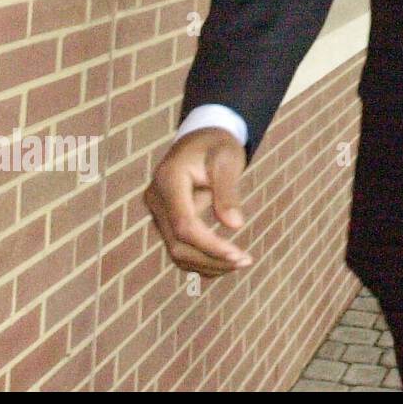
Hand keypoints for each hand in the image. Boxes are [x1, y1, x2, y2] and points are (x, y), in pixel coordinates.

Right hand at [145, 129, 253, 276]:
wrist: (201, 139)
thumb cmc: (217, 146)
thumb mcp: (227, 160)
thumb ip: (228, 192)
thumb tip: (235, 226)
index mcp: (168, 180)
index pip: (185, 225)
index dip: (210, 245)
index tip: (239, 256)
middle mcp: (156, 199)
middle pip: (178, 245)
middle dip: (212, 259)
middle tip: (246, 261)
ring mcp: (158, 212)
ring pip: (177, 252)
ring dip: (207, 264)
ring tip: (240, 262)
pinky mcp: (165, 220)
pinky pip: (179, 247)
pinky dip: (200, 259)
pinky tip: (225, 262)